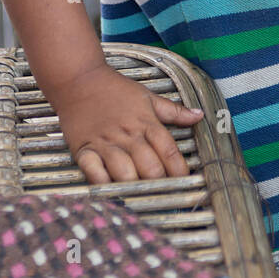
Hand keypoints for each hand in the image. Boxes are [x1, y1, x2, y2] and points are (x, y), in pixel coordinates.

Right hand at [53, 64, 204, 182]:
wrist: (79, 80)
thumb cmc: (116, 89)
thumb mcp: (148, 96)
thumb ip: (174, 111)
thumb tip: (199, 115)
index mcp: (147, 123)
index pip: (170, 152)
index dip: (180, 171)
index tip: (185, 182)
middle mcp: (129, 136)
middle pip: (150, 168)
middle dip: (160, 184)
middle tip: (165, 195)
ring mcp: (106, 144)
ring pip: (125, 174)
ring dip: (134, 188)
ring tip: (141, 197)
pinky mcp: (84, 150)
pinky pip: (94, 173)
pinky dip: (103, 185)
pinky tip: (111, 192)